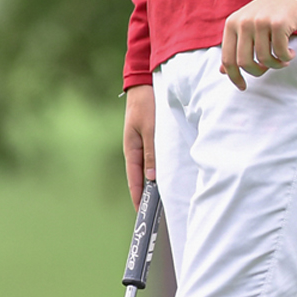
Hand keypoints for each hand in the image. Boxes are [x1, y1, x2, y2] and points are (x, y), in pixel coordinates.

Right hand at [122, 84, 154, 209]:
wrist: (144, 83)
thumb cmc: (146, 103)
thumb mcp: (150, 128)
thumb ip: (152, 152)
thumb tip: (152, 178)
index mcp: (131, 148)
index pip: (134, 179)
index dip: (138, 196)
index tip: (141, 213)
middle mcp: (135, 149)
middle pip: (140, 177)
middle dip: (145, 195)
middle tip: (153, 213)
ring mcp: (142, 144)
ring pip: (148, 169)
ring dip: (152, 184)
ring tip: (160, 200)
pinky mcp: (149, 139)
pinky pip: (152, 160)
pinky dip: (157, 170)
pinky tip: (165, 177)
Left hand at [220, 0, 296, 90]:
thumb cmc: (268, 12)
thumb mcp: (246, 25)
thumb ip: (235, 46)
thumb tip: (223, 71)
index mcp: (232, 24)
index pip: (227, 58)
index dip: (234, 76)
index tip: (242, 86)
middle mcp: (243, 22)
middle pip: (244, 63)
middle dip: (257, 72)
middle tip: (266, 69)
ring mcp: (260, 22)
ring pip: (264, 59)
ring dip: (275, 64)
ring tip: (282, 59)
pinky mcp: (278, 24)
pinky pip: (280, 53)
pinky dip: (286, 57)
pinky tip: (290, 52)